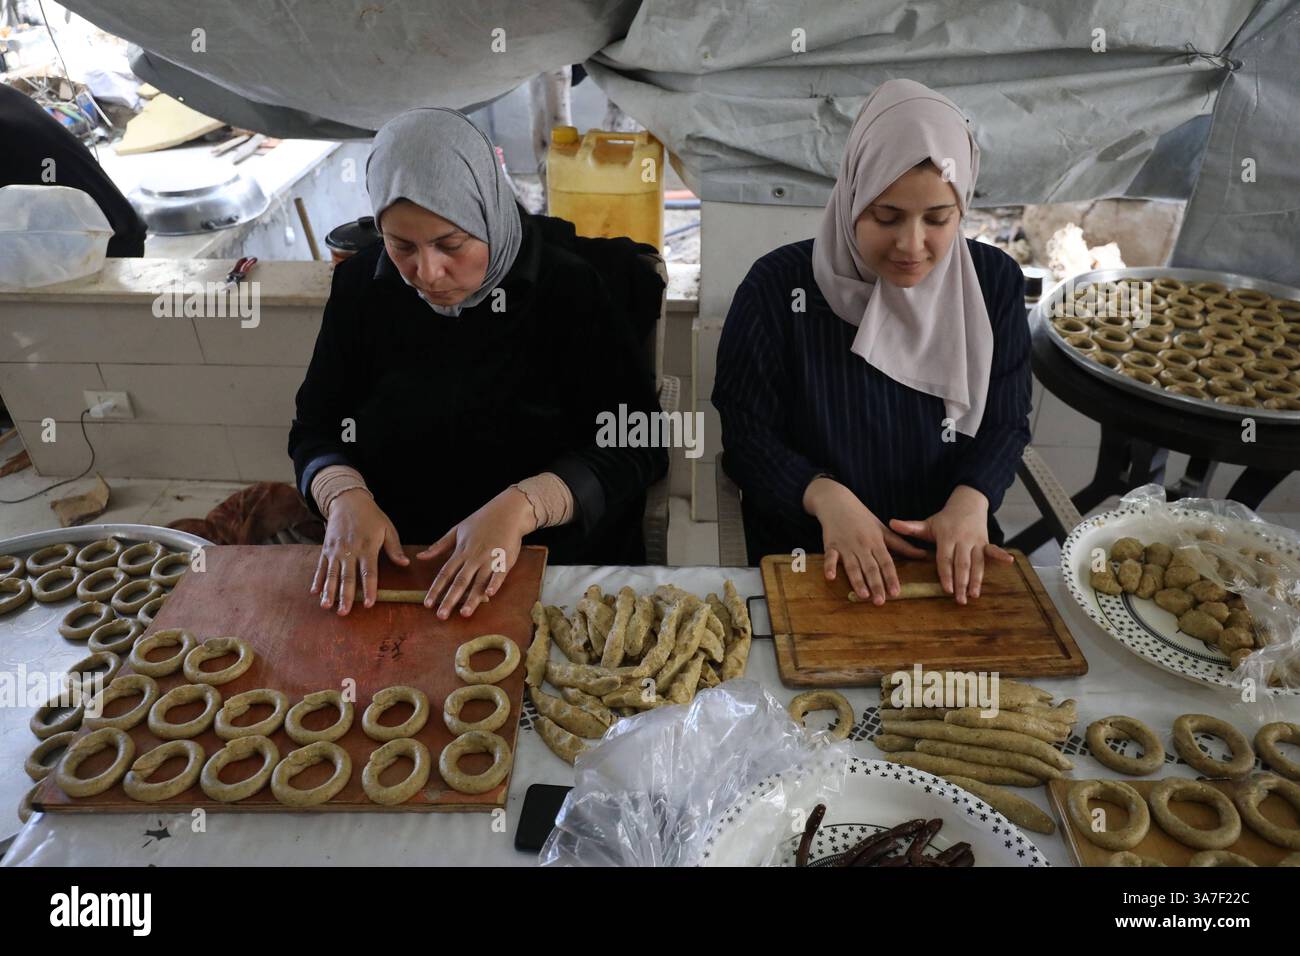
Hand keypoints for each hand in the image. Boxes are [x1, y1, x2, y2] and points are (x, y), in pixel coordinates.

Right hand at [312, 489, 408, 614]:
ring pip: (331, 574)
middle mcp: (349, 551)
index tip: (368, 604)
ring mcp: (335, 551)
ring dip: (328, 592)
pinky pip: (321, 567)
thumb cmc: (371, 516)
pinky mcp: (326, 549)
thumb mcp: (388, 529)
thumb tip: (405, 563)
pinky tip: (314, 592)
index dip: (369, 589)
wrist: (348, 500)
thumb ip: (395, 548)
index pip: (369, 573)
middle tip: (344, 613)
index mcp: (367, 548)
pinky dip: (317, 580)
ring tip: (327, 607)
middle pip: (347, 577)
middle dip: (345, 596)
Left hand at [418, 487, 536, 618]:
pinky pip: (499, 574)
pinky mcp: (505, 559)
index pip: (445, 573)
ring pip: (478, 581)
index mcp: (461, 551)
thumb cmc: (481, 521)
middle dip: (450, 599)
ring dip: (471, 598)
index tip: (427, 604)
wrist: (508, 512)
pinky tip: (489, 595)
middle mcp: (473, 557)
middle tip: (441, 616)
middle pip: (460, 581)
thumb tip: (420, 557)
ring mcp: (490, 559)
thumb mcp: (457, 530)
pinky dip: (494, 584)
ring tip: (464, 614)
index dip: (435, 589)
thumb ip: (439, 546)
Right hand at [803, 477, 926, 604]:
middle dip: (876, 585)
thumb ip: (902, 545)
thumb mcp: (883, 529)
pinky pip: (830, 557)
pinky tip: (830, 578)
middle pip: (870, 567)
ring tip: (863, 595)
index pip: (886, 562)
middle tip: (880, 601)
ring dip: (857, 580)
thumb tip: (923, 554)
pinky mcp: (830, 544)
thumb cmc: (862, 517)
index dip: (891, 578)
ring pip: (852, 565)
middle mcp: (862, 544)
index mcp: (876, 541)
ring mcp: (846, 545)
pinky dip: (829, 566)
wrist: (838, 502)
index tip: (896, 592)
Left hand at [888, 485, 1012, 604]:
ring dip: (977, 579)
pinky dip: (1001, 555)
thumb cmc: (945, 519)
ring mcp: (976, 541)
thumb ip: (910, 527)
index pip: (945, 558)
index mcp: (946, 537)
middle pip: (962, 564)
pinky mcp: (986, 542)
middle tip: (959, 599)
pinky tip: (1009, 562)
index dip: (945, 573)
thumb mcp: (928, 523)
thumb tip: (890, 523)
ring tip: (975, 595)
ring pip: (977, 563)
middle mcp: (962, 540)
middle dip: (961, 582)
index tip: (945, 588)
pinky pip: (994, 550)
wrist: (967, 503)